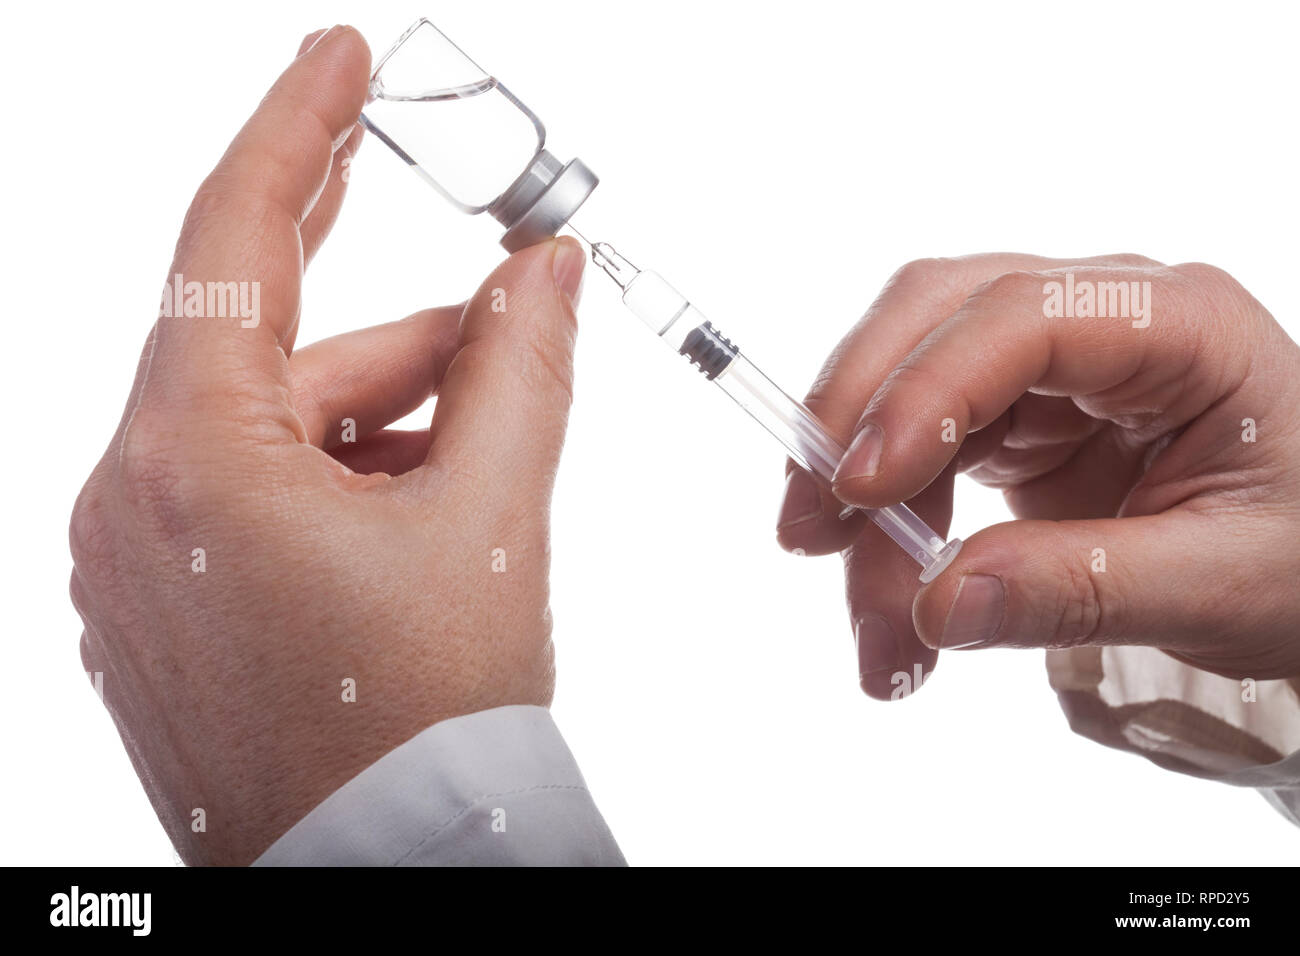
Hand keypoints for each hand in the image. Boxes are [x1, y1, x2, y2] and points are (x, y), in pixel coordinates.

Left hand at [68, 26, 585, 863]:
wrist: (392, 877)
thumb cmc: (422, 728)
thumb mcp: (491, 518)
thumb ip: (522, 368)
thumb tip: (547, 270)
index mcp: (182, 462)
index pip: (235, 241)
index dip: (300, 130)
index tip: (340, 58)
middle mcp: (128, 506)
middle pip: (282, 354)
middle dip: (408, 334)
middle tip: (504, 295)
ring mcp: (137, 566)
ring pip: (280, 435)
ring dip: (394, 427)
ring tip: (493, 462)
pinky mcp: (167, 609)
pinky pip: (259, 498)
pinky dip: (350, 484)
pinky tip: (431, 516)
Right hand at [776, 254, 1299, 699]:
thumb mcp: (1222, 584)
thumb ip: (1082, 588)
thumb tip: (937, 605)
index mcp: (1180, 325)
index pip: (1020, 318)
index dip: (922, 392)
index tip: (857, 490)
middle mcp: (1104, 319)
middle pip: (934, 318)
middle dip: (853, 422)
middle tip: (805, 534)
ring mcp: (1054, 364)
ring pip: (907, 386)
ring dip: (861, 502)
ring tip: (872, 631)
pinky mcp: (1020, 415)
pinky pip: (921, 444)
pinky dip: (887, 521)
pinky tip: (891, 597)